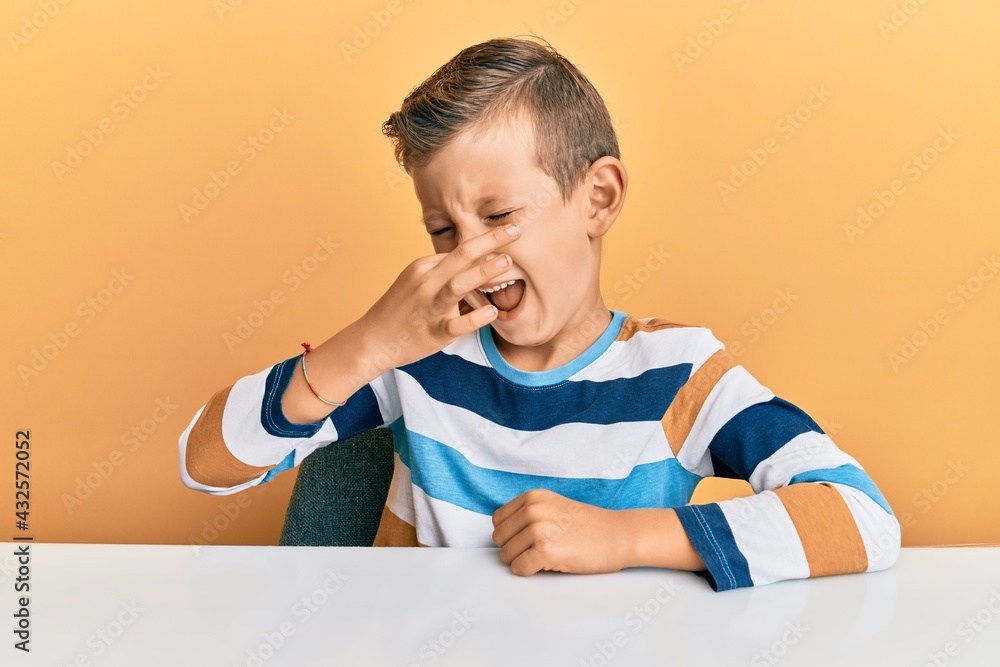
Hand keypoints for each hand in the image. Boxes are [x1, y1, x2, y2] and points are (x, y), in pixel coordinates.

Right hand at [357, 223, 520, 368]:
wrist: (374, 339)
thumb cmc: (401, 309)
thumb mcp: (417, 281)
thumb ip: (443, 272)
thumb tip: (476, 263)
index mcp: (424, 267)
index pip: (459, 250)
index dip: (485, 240)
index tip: (508, 230)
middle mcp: (426, 282)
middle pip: (460, 255)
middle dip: (489, 240)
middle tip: (515, 230)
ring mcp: (429, 306)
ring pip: (457, 285)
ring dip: (483, 272)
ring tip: (506, 263)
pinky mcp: (433, 331)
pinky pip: (456, 324)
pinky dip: (475, 318)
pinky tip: (492, 312)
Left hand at [491, 488, 628, 575]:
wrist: (619, 535)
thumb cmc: (590, 526)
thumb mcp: (554, 506)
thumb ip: (529, 514)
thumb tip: (502, 534)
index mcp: (533, 497)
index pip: (498, 519)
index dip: (510, 533)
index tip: (526, 538)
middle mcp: (533, 510)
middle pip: (499, 538)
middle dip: (514, 548)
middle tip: (538, 549)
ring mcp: (538, 530)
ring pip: (506, 556)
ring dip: (522, 561)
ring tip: (547, 556)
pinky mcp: (545, 551)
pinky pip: (519, 569)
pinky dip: (528, 572)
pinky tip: (547, 565)